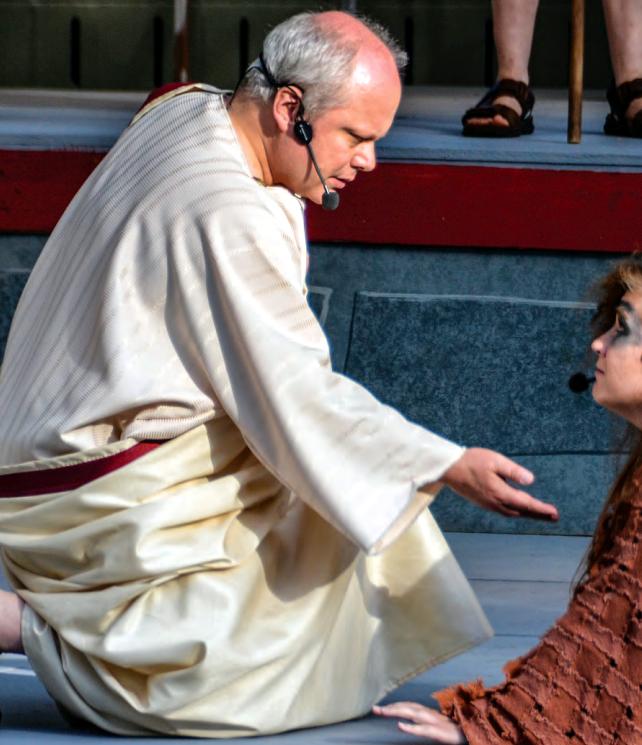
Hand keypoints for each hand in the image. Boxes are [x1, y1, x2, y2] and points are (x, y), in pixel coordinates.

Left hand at [373, 702, 465, 743]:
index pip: (408, 706)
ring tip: (383, 712)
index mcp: (428, 713)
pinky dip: (411, 727)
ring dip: (396, 712)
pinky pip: (423, 729)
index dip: (394, 705)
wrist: (475, 732)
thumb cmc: (455, 730)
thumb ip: (424, 721)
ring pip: (412, 714)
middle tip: (374, 708)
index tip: (379, 706)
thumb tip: (408, 720)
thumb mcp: (437, 724)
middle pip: (407, 707)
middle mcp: (429, 714)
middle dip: (390, 707)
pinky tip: (401, 726)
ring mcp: (434, 722)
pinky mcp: (439, 732)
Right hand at [442, 448, 557, 520]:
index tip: (555, 512)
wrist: (448, 469)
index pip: (526, 503)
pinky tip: (519, 508)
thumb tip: (531, 480)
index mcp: (499, 492)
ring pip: (513, 513)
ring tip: (541, 514)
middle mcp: (495, 502)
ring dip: (528, 514)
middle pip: (521, 512)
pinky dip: (516, 511)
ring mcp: (488, 504)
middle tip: (554, 517)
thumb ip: (513, 471)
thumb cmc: (471, 461)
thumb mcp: (495, 460)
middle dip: (538, 514)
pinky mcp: (483, 502)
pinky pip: (504, 511)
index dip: (541, 508)